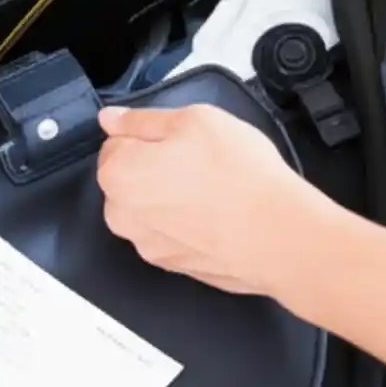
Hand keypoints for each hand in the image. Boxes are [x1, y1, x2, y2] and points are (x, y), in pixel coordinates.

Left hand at [96, 104, 341, 295]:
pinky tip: (217, 217)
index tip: (181, 141)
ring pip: (149, 209)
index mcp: (117, 174)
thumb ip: (142, 119)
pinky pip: (171, 234)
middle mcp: (120, 216)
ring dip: (169, 198)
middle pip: (128, 179)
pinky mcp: (172, 267)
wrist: (277, 236)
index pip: (116, 143)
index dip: (150, 136)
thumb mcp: (193, 119)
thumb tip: (108, 119)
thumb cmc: (236, 170)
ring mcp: (146, 247)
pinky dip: (185, 225)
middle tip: (199, 162)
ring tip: (212, 191)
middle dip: (153, 168)